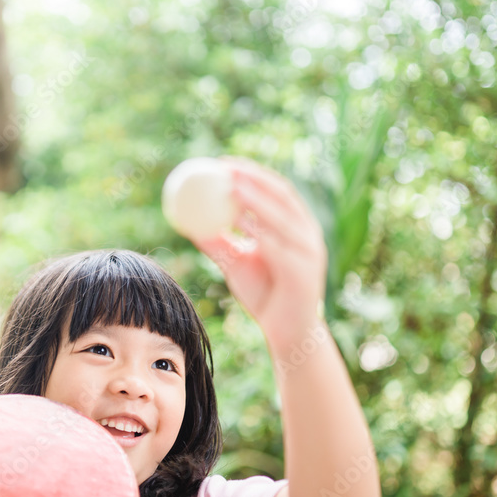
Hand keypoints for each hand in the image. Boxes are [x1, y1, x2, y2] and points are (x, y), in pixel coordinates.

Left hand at [189, 157, 327, 352]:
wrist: (288, 333)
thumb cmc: (264, 296)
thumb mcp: (235, 263)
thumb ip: (217, 242)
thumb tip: (187, 223)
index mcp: (294, 227)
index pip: (275, 190)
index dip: (251, 172)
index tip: (223, 163)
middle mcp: (306, 234)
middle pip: (282, 196)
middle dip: (255, 178)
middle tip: (226, 168)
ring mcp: (308, 252)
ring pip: (282, 218)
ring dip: (257, 200)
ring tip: (232, 187)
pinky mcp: (303, 272)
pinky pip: (279, 247)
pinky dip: (260, 232)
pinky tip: (240, 222)